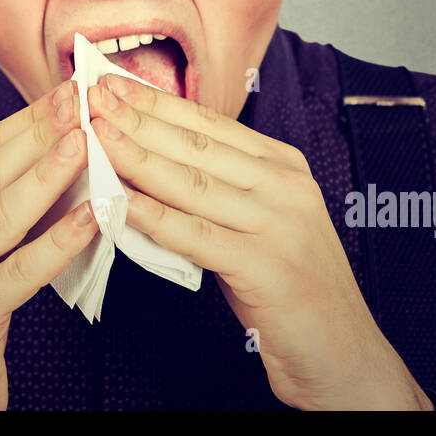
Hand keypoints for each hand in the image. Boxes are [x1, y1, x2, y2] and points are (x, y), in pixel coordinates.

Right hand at [0, 79, 97, 409]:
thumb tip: (58, 150)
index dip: (24, 120)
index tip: (64, 93)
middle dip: (41, 134)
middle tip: (82, 102)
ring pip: (2, 214)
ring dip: (50, 175)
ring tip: (87, 142)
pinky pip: (22, 269)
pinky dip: (60, 239)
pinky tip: (91, 217)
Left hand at [86, 73, 431, 409]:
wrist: (343, 351)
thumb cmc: (291, 284)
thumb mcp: (265, 219)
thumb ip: (223, 188)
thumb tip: (153, 157)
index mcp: (285, 166)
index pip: (210, 125)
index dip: (158, 103)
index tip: (113, 85)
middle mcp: (285, 186)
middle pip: (197, 146)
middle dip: (139, 118)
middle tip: (92, 96)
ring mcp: (279, 225)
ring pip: (193, 183)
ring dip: (138, 157)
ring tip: (97, 137)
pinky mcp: (266, 267)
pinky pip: (197, 236)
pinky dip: (155, 218)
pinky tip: (122, 203)